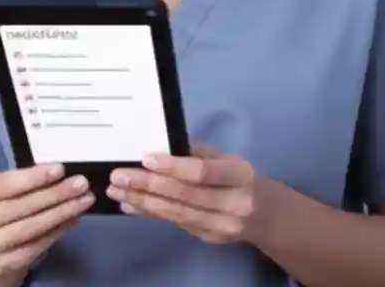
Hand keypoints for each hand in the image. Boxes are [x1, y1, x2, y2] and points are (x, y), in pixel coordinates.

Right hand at [0, 163, 94, 279]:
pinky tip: (74, 218)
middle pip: (18, 206)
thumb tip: (65, 175)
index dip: (32, 177)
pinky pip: (35, 246)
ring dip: (61, 213)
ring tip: (84, 200)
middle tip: (81, 184)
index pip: (3, 184)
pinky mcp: (3, 263)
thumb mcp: (8, 187)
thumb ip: (30, 181)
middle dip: (54, 194)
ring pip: (28, 228)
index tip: (60, 169)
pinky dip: (58, 231)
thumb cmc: (4, 204)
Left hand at [107, 144, 268, 244]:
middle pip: (184, 195)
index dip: (174, 166)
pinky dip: (149, 213)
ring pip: (175, 213)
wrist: (267, 216)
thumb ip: (199, 154)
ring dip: (142, 201)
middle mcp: (232, 203)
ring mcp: (220, 225)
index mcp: (239, 175)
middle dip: (148, 185)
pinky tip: (130, 205)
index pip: (203, 172)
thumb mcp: (229, 159)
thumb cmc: (242, 179)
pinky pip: (174, 223)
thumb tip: (160, 146)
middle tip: (119, 176)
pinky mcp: (208, 238)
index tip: (146, 158)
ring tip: (117, 191)